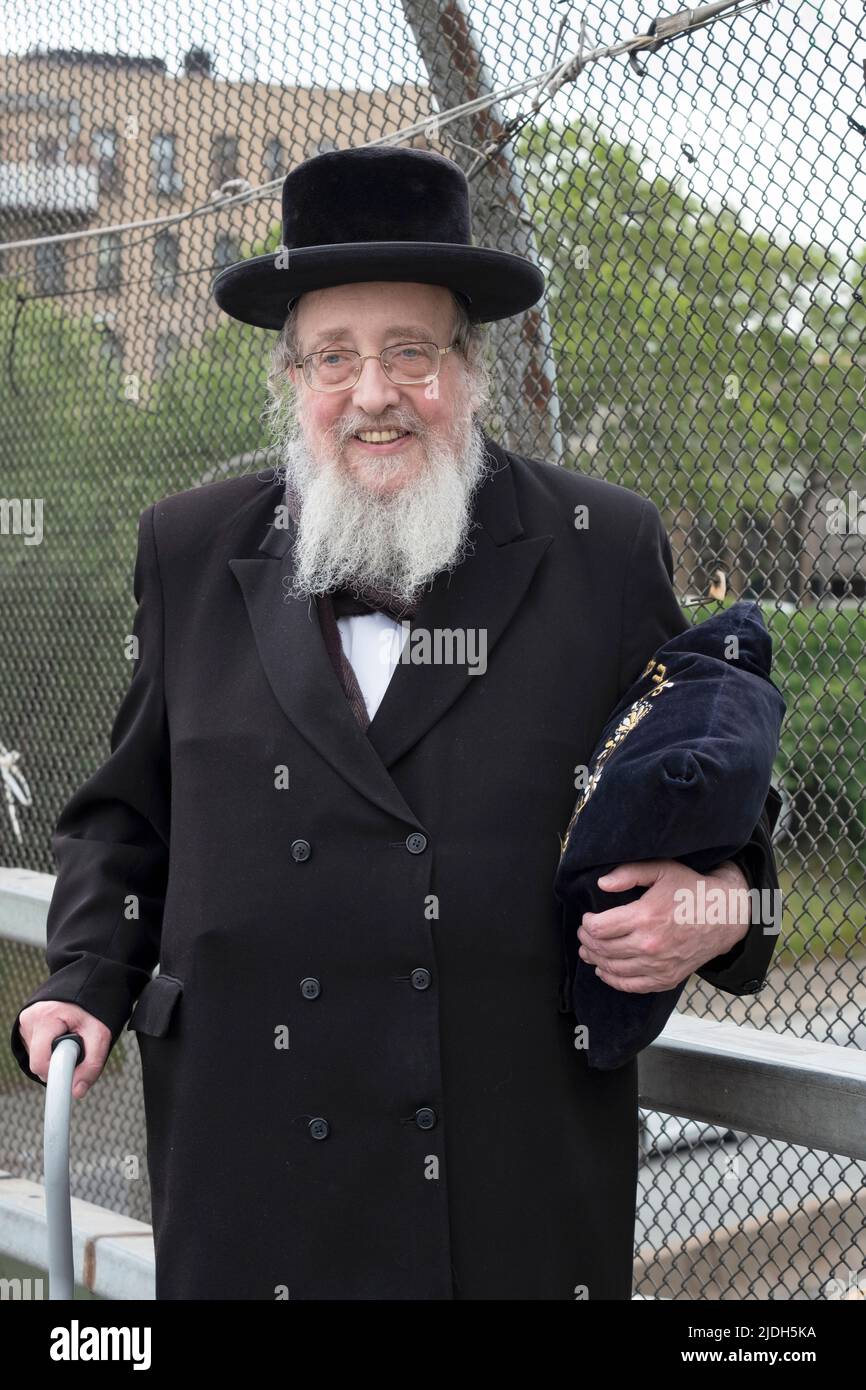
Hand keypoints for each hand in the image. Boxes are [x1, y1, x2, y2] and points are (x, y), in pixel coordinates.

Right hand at [17, 1001, 110, 1095]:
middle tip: (75, 1048)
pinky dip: (49, 1047)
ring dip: (54, 1054)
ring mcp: (25, 1021)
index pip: (41, 1063)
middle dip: (58, 1061)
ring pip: (37, 1056)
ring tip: (69, 1036)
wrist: (86, 983)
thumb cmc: (93, 1008)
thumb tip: (77, 1091)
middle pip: (38, 1061)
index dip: (56, 1074)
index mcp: (45, 1017)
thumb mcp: (100, 1034)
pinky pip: (35, 1048)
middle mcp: (30, 1018)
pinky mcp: (25, 1024)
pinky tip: (59, 1035)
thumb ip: (92, 1065)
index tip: (68, 1080)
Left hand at [576, 858, 750, 992]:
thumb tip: (602, 884)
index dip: (587, 924)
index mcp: (645, 917)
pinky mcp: (667, 978)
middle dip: (587, 942)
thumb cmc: (691, 890)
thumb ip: (629, 873)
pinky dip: (614, 980)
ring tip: (588, 952)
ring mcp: (659, 965)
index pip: (599, 929)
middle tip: (584, 935)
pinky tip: (605, 971)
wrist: (725, 915)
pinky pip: (632, 986)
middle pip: (602, 950)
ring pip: (613, 969)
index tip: (587, 919)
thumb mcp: (662, 869)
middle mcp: (650, 945)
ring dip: (596, 961)